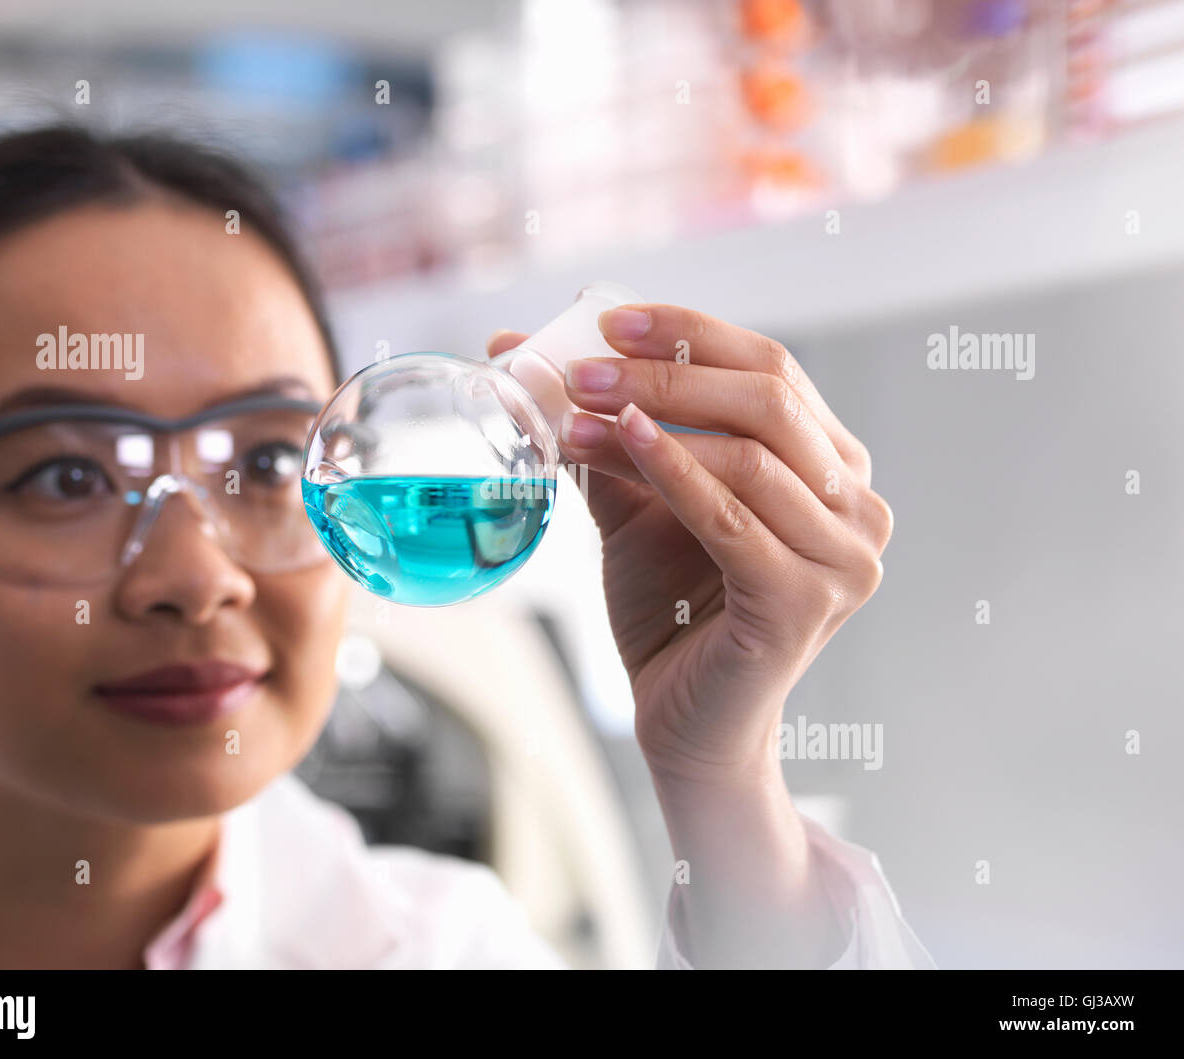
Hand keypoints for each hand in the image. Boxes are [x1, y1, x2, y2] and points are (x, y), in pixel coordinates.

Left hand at [487, 304, 891, 786]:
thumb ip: (613, 432)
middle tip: (580, 367)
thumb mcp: (643, 505)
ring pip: (748, 453)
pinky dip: (671, 471)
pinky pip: (732, 517)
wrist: (684, 720)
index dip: (692, 333)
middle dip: (666, 371)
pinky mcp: (806, 602)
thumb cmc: (671, 612)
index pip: (773, 369)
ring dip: (650, 420)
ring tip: (573, 412)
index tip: (609, 319)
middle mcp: (858, 506)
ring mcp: (844, 558)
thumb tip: (537, 353)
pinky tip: (614, 441)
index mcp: (835, 468)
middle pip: (768, 398)